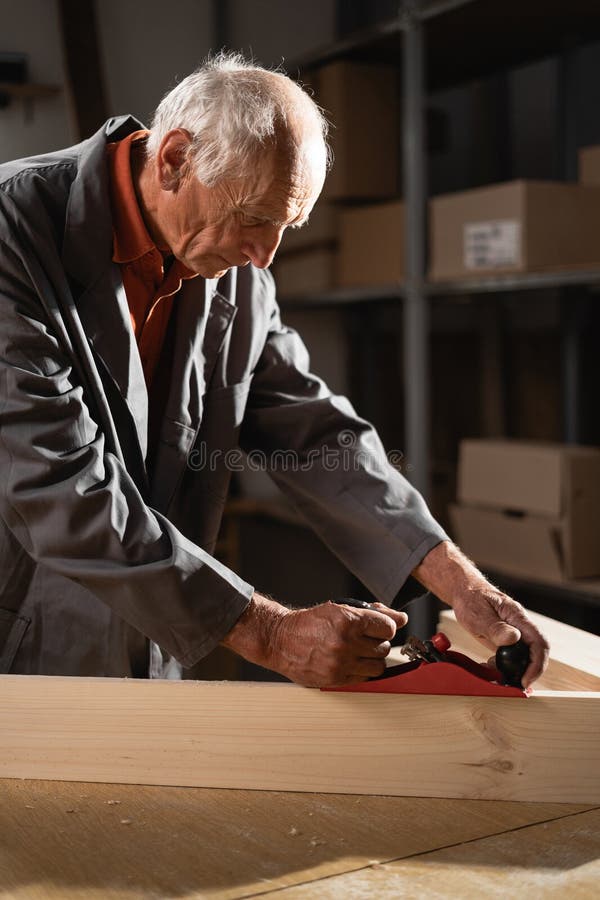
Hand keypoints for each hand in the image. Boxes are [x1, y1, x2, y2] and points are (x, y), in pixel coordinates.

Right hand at [222, 594, 406, 686]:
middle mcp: (345, 642)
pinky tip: (351, 662)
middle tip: (363, 639)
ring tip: (359, 652)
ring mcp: (341, 663)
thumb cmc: (311, 622)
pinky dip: (362, 671)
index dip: (386, 627)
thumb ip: (374, 613)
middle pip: (384, 647)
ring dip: (372, 658)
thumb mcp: (341, 608)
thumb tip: (401, 619)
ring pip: (378, 666)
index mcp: (348, 620)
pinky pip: (364, 678)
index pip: (388, 627)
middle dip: (377, 642)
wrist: (282, 639)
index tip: (379, 628)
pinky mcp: (336, 679)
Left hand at [450, 586, 548, 688]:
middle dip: (530, 672)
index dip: (537, 663)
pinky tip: (491, 667)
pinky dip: (504, 666)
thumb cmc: (471, 599)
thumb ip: (495, 627)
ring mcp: (514, 634)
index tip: (526, 679)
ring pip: (525, 656)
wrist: (464, 592)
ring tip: (500, 678)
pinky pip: (512, 656)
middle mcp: (520, 626)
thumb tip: (514, 639)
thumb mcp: (478, 614)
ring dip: (517, 671)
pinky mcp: (505, 640)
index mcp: (518, 617)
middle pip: (536, 652)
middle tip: (517, 686)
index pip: (539, 642)